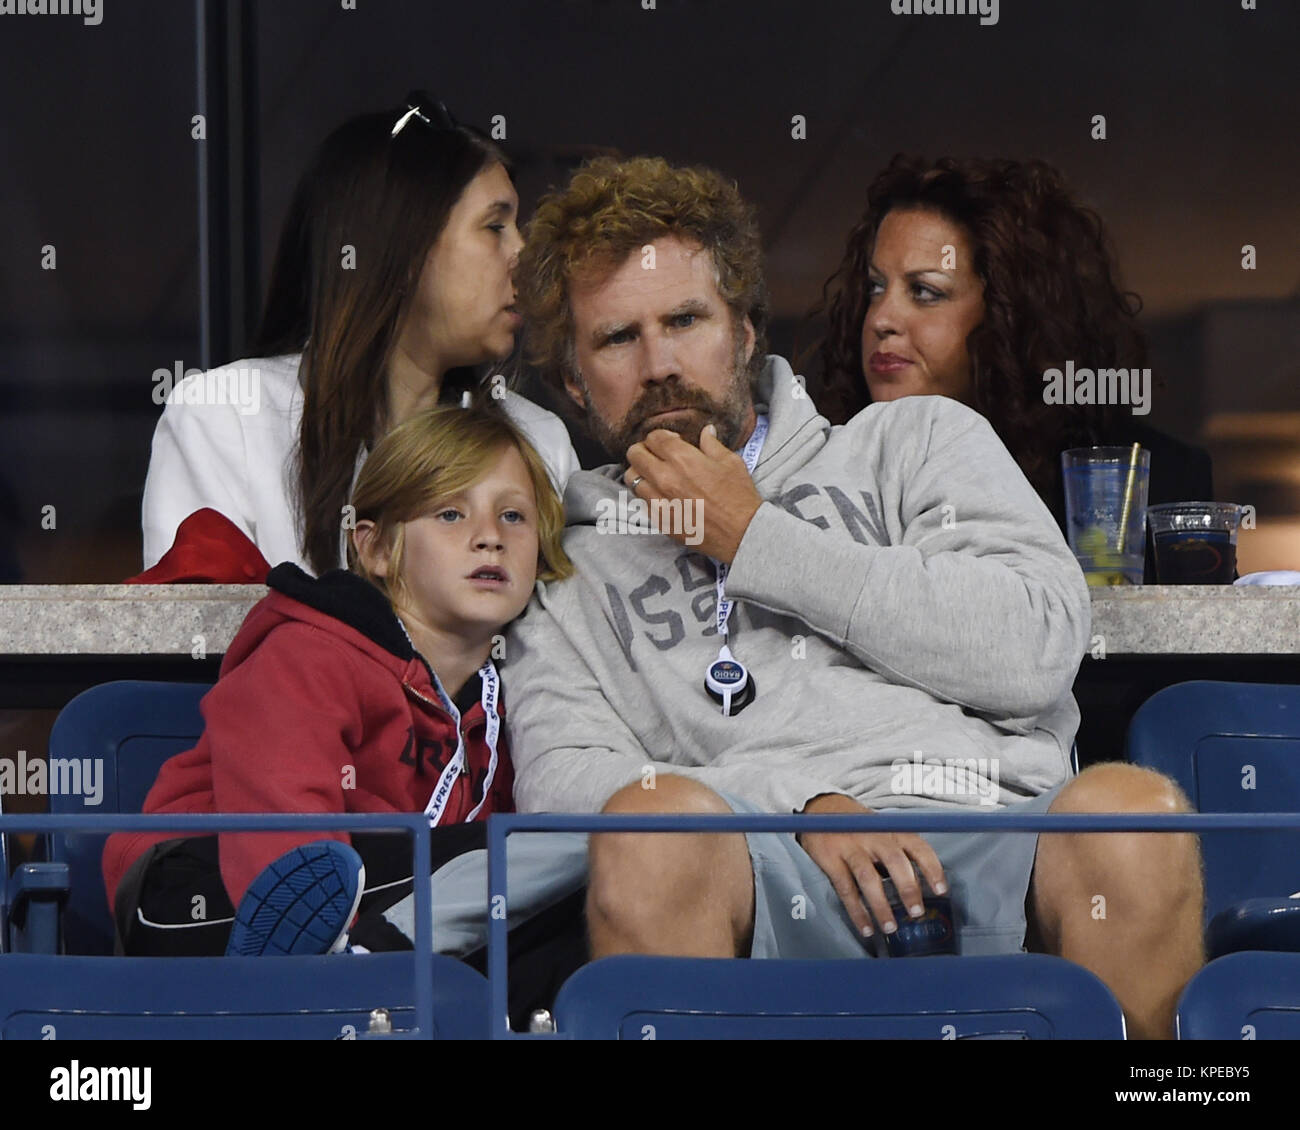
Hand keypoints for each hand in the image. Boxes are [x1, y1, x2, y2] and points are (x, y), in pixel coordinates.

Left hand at [624, 424, 761, 563]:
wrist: (742, 534)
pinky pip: (640, 501)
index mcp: (683, 459)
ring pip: (632, 478)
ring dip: (641, 472)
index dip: (661, 437)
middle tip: (657, 455)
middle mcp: (665, 477)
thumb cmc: (739, 497)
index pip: (654, 438)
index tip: (671, 442)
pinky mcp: (659, 519)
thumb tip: (706, 430)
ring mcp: (659, 500)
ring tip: (655, 475)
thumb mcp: (731, 463)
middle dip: (644, 450)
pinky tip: (661, 495)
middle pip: (635, 454)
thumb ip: (712, 444)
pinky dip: (646, 494)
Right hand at [797, 793, 947, 938]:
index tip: (941, 890)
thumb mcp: (882, 829)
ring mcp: (851, 847)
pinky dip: (857, 911)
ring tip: (889, 927)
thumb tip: (921, 886)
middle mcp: (873, 836)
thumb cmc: (858, 824)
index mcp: (891, 830)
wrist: (821, 806)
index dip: (932, 869)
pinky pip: (846, 889)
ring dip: (881, 906)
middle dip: (908, 889)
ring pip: (869, 879)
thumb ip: (899, 850)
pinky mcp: (831, 858)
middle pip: (895, 862)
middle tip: (916, 912)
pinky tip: (865, 926)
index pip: (918, 847)